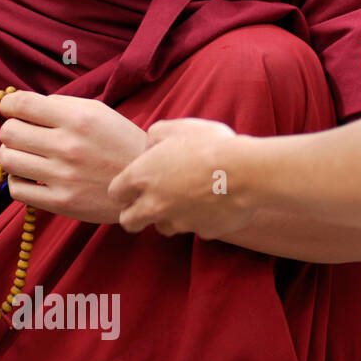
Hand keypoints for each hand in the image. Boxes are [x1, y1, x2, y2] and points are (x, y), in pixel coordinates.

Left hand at [0, 92, 147, 223]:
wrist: (146, 183)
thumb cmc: (117, 142)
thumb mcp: (97, 112)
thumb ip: (59, 105)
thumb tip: (20, 104)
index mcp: (77, 118)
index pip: (21, 104)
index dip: (8, 105)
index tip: (10, 109)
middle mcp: (68, 146)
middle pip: (9, 132)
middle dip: (11, 131)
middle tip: (22, 135)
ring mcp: (64, 177)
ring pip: (7, 160)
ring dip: (11, 155)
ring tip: (25, 156)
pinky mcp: (62, 203)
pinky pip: (16, 190)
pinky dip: (17, 181)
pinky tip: (30, 177)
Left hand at [109, 118, 255, 238]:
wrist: (246, 171)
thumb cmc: (208, 144)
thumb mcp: (175, 128)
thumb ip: (154, 137)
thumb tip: (150, 149)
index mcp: (140, 178)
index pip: (115, 193)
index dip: (123, 190)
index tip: (133, 188)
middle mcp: (153, 205)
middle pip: (129, 222)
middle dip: (134, 216)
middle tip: (147, 206)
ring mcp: (179, 222)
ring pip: (164, 228)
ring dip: (169, 218)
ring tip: (187, 201)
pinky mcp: (204, 232)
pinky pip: (198, 229)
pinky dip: (202, 220)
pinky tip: (214, 204)